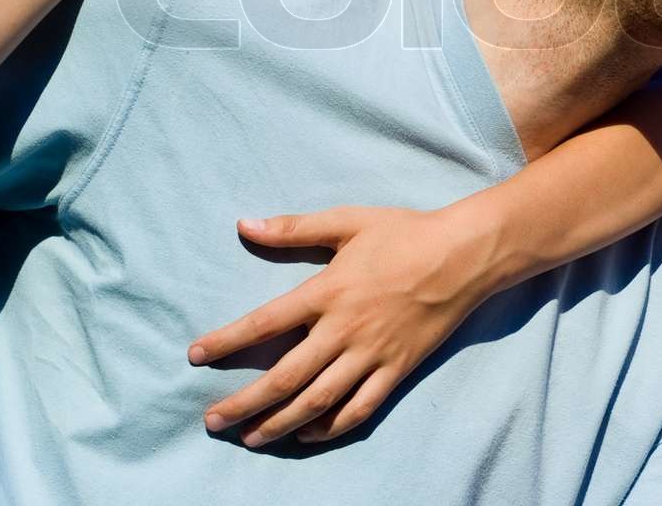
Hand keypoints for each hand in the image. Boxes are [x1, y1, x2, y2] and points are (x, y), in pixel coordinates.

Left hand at [190, 204, 494, 446]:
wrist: (466, 255)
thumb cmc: (406, 233)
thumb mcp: (349, 221)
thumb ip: (295, 228)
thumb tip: (244, 225)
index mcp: (329, 291)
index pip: (265, 323)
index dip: (227, 341)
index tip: (195, 356)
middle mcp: (346, 329)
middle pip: (285, 377)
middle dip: (244, 403)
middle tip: (212, 421)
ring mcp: (373, 353)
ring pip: (319, 400)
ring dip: (280, 423)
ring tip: (251, 438)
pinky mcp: (398, 369)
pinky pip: (360, 408)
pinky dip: (332, 427)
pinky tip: (309, 434)